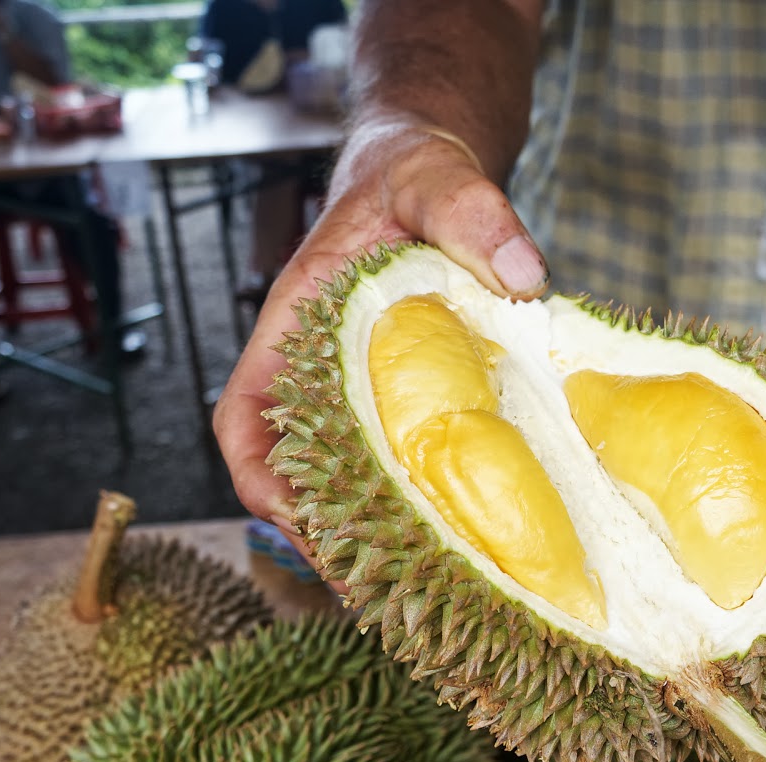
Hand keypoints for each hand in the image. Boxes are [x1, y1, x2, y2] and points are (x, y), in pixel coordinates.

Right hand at [211, 117, 547, 570]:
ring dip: (365, 533)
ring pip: (339, 478)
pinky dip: (410, 505)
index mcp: (298, 323)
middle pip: (289, 470)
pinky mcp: (402, 398)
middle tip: (377, 587)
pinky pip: (391, 462)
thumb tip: (522, 274)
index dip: (260, 478)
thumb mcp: (441, 178)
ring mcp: (358, 389)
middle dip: (319, 534)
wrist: (432, 169)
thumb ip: (476, 214)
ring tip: (416, 589)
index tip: (299, 521)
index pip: (243, 416)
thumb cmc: (414, 171)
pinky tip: (456, 539)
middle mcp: (317, 368)